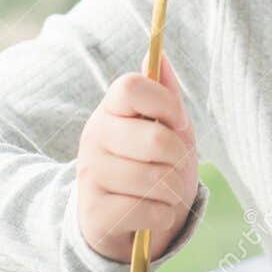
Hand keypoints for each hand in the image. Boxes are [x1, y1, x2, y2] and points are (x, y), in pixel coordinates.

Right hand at [75, 51, 199, 263]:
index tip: (177, 122)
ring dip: (174, 189)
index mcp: (110, 109)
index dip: (166, 104)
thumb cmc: (152, 163)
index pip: (131, 87)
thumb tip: (157, 53)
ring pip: (155, 179)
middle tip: (175, 164)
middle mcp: (93, 137)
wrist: (125, 218)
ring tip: (164, 189)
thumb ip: (164, 94)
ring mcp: (90, 176)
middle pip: (155, 139)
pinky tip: (151, 211)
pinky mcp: (95, 214)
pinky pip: (149, 211)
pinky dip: (162, 214)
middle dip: (180, 156)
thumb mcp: (164, 127)